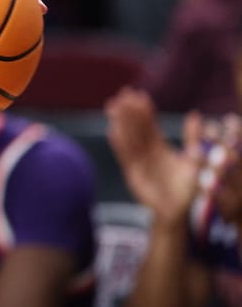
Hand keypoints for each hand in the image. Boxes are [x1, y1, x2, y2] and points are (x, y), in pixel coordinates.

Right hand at [105, 87, 200, 228]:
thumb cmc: (188, 188)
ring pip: (129, 139)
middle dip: (129, 111)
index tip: (137, 94)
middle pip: (136, 129)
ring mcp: (139, 163)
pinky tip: (111, 130)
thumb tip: (194, 114)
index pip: (149, 125)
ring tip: (113, 106)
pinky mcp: (133, 175)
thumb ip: (192, 137)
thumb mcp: (194, 158)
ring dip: (121, 122)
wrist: (179, 213)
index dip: (143, 110)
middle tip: (122, 94)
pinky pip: (126, 156)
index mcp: (159, 148)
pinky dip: (119, 144)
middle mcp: (147, 154)